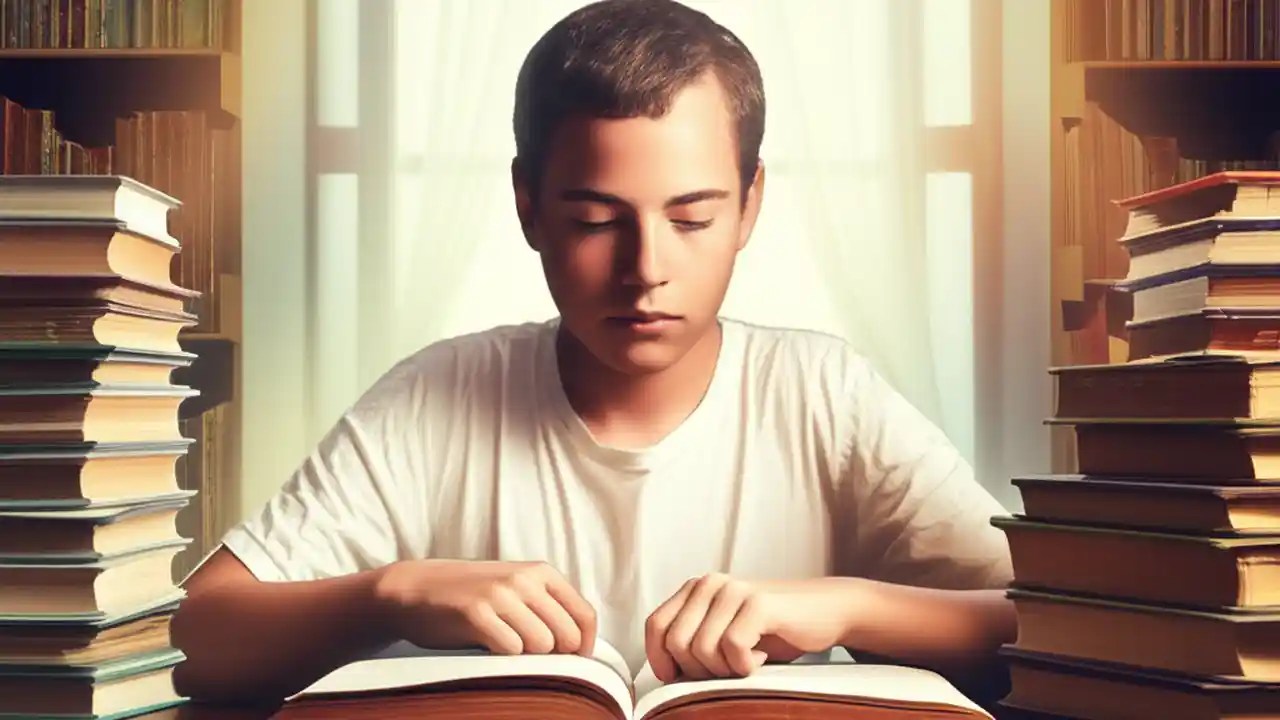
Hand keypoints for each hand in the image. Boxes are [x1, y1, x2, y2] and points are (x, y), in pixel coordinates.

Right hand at [373, 559, 596, 656]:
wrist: (416, 589)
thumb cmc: (471, 595)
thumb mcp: (516, 589)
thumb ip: (547, 607)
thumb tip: (579, 647)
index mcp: (541, 572)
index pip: (585, 615)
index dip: (584, 646)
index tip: (573, 661)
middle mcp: (525, 579)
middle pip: (567, 636)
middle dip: (554, 655)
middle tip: (529, 654)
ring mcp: (501, 594)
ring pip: (541, 646)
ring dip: (526, 656)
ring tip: (503, 644)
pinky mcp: (477, 613)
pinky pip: (510, 650)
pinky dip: (502, 656)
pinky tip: (486, 645)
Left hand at [644, 574, 858, 681]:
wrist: (826, 612)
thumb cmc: (772, 630)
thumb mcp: (724, 631)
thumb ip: (694, 639)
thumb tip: (665, 673)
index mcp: (696, 588)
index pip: (655, 626)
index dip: (661, 659)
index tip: (679, 678)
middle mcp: (709, 583)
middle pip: (676, 643)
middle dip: (698, 670)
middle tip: (727, 669)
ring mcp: (733, 590)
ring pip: (701, 649)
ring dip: (724, 669)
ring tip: (746, 661)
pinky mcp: (758, 603)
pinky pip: (732, 648)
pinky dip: (745, 666)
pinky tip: (761, 657)